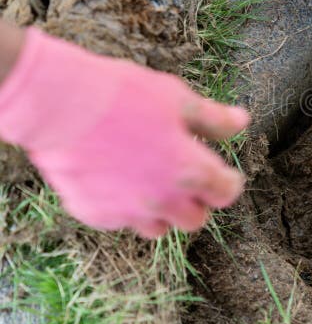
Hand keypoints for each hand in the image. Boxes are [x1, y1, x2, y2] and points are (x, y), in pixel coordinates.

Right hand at [0, 28, 249, 237]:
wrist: (59, 104)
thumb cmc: (125, 95)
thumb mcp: (179, 99)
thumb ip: (214, 119)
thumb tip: (242, 123)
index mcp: (190, 173)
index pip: (226, 194)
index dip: (228, 182)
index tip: (222, 172)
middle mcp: (161, 201)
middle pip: (194, 220)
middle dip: (195, 201)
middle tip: (184, 176)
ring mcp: (125, 212)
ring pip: (157, 228)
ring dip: (161, 210)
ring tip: (149, 179)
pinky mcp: (93, 213)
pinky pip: (119, 220)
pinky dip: (123, 206)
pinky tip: (115, 177)